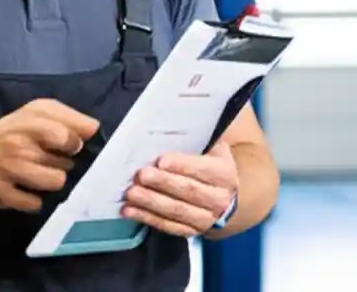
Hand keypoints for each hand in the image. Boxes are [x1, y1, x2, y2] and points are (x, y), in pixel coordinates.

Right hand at [0, 99, 99, 212]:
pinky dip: (34, 200)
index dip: (74, 144)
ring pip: (56, 182)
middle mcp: (20, 140)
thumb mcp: (32, 115)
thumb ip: (66, 118)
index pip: (69, 135)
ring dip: (51, 182)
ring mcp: (10, 167)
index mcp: (30, 117)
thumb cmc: (6, 136)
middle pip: (67, 162)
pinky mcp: (3, 192)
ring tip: (37, 175)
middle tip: (46, 160)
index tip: (67, 146)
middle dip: (61, 163)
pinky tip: (23, 190)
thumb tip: (94, 129)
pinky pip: (37, 203)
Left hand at [121, 141, 238, 237]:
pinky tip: (129, 210)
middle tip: (140, 175)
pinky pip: (167, 226)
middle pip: (188, 191)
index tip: (161, 160)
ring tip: (131, 193)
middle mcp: (218, 199)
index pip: (203, 169)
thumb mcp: (214, 151)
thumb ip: (200, 141)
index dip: (182, 165)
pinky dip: (147, 218)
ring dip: (151, 202)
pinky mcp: (191, 232)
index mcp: (224, 174)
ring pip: (176, 211)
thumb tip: (173, 124)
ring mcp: (205, 219)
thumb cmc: (212, 167)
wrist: (227, 201)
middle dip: (162, 182)